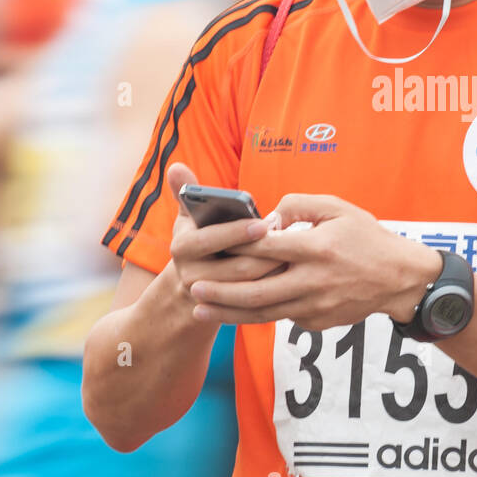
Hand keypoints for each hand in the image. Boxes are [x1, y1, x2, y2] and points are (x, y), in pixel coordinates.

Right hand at [166, 163, 288, 319]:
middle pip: (237, 267)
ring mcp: (211, 297)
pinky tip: (293, 273)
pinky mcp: (228, 311)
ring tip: (299, 255)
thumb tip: (177, 166)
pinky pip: (257, 303)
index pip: (210, 239)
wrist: (187, 288)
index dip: (237, 232)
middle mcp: (192, 275)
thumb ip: (185, 191)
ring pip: (251, 287)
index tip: (262, 224)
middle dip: (266, 254)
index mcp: (183, 247)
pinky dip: (275, 288)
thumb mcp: (187, 217)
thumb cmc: (197, 240)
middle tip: (294, 241)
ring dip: (275, 271)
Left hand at [186, 191, 443, 328]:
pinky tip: (234, 312)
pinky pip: (282, 317)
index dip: (232, 247)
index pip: (264, 248)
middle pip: (255, 290)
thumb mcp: (338, 208)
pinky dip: (257, 315)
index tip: (207, 246)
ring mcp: (315, 306)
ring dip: (228, 313)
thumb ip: (299, 205)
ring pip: (263, 313)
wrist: (401, 279)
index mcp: (316, 247)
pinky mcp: (318, 322)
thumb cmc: (367, 237)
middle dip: (219, 292)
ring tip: (200, 309)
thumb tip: (265, 219)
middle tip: (191, 287)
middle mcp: (313, 280)